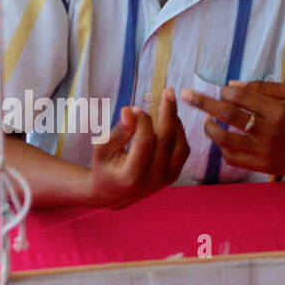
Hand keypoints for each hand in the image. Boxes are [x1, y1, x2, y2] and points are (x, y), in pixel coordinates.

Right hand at [90, 87, 189, 206]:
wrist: (111, 193)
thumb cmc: (104, 166)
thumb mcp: (102, 149)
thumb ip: (118, 131)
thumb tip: (130, 110)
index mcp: (131, 176)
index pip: (145, 141)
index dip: (143, 121)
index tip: (135, 108)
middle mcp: (152, 181)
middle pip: (166, 142)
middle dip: (168, 112)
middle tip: (168, 91)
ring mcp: (165, 180)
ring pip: (180, 146)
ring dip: (176, 122)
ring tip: (169, 104)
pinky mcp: (172, 176)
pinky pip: (182, 151)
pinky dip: (179, 133)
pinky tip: (170, 119)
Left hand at [179, 79, 284, 178]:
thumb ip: (263, 87)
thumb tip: (232, 84)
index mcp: (279, 111)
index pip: (241, 97)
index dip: (226, 91)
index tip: (222, 90)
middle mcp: (270, 132)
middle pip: (228, 116)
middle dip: (204, 103)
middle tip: (187, 95)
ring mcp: (264, 152)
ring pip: (225, 140)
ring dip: (210, 129)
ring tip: (206, 121)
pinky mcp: (262, 166)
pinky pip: (233, 158)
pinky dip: (222, 148)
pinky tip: (221, 139)